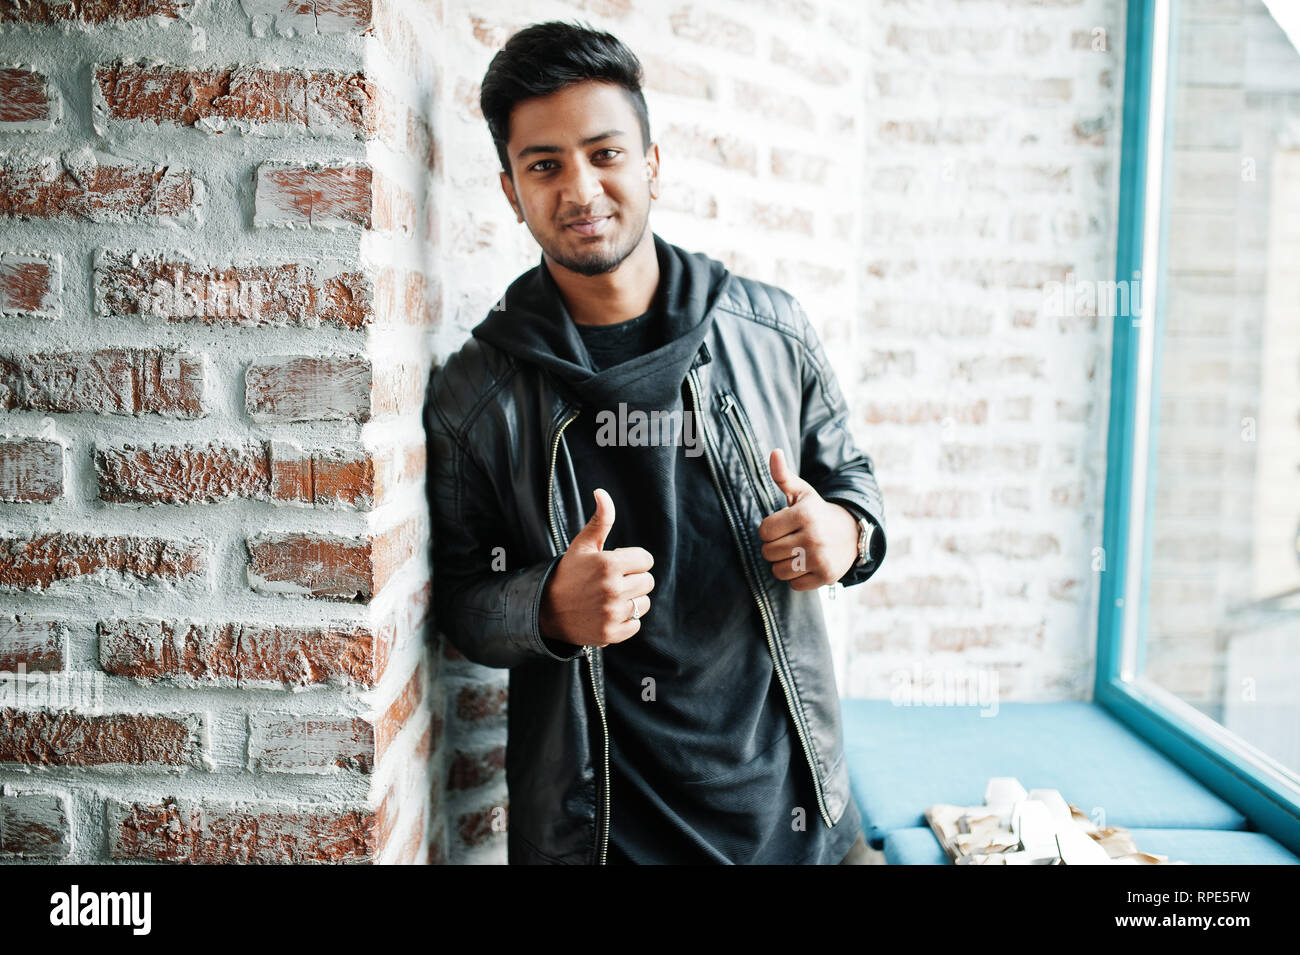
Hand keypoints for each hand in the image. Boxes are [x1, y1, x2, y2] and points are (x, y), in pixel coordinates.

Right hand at [539, 488, 655, 646]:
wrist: (547, 610)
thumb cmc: (569, 573)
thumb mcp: (583, 545)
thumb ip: (600, 520)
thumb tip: (602, 492)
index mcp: (609, 564)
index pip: (646, 560)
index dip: (633, 561)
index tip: (617, 565)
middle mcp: (612, 589)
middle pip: (648, 582)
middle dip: (633, 580)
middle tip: (611, 582)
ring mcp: (612, 613)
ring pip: (643, 603)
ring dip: (631, 601)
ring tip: (608, 598)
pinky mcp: (611, 633)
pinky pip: (636, 624)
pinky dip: (625, 621)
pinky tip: (606, 614)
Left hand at [758, 448, 858, 590]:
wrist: (852, 533)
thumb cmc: (818, 512)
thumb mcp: (802, 493)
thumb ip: (783, 476)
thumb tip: (773, 452)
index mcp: (804, 514)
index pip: (764, 531)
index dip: (769, 530)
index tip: (782, 527)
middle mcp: (813, 536)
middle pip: (768, 552)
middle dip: (774, 548)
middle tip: (789, 541)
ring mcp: (820, 558)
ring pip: (778, 571)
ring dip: (783, 564)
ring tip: (796, 553)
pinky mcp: (826, 576)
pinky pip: (793, 584)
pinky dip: (796, 578)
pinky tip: (806, 565)